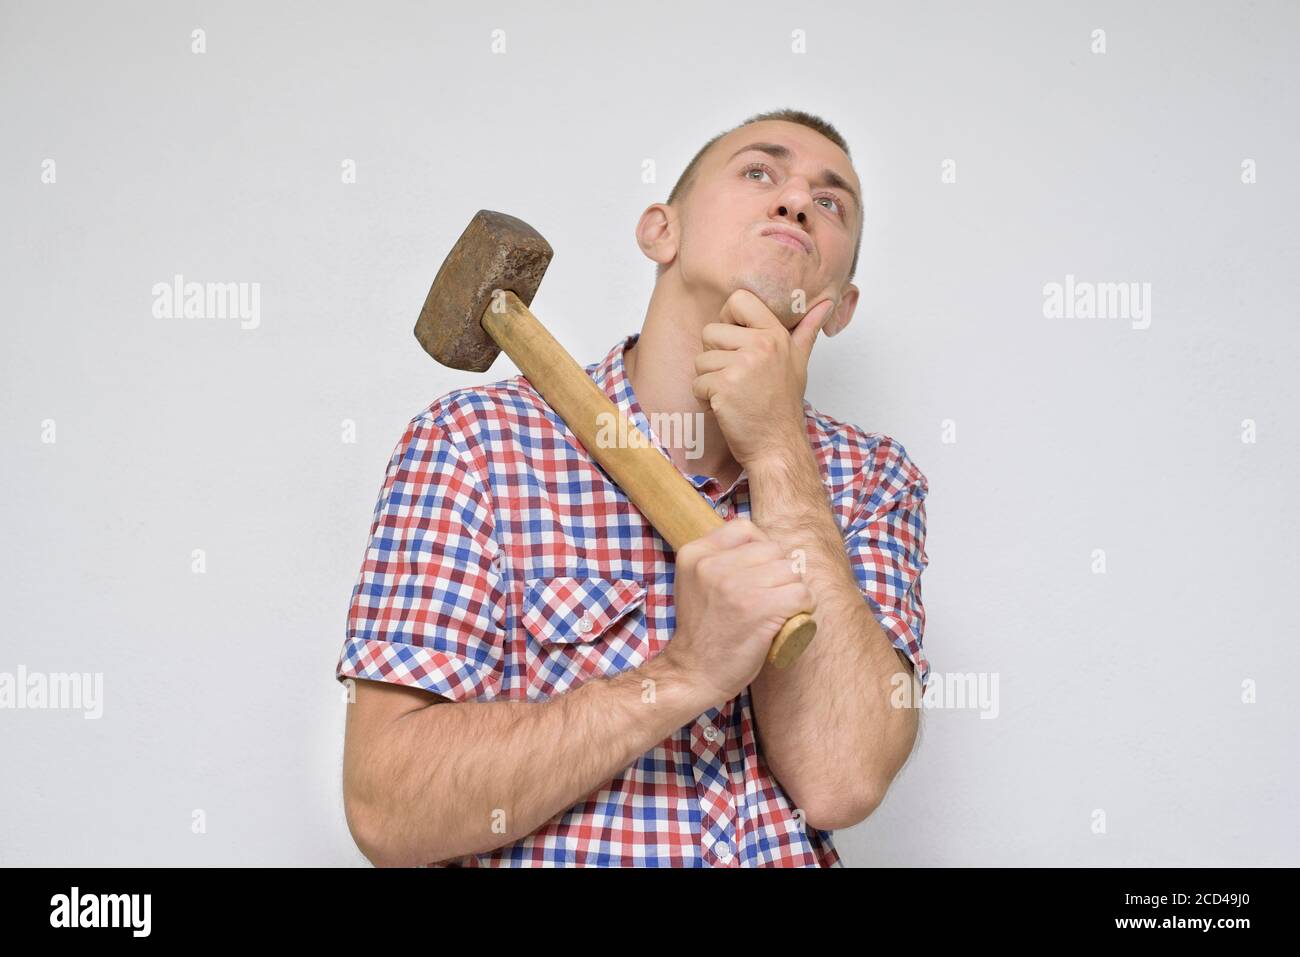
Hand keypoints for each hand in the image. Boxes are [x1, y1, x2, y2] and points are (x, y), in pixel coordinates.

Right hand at [661, 518, 816, 707]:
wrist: (693, 673)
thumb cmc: (704, 631)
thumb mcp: (697, 583)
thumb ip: (719, 559)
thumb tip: (765, 545)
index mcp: (695, 553)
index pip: (745, 530)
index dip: (760, 552)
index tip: (757, 577)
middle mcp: (712, 564)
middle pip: (774, 550)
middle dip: (779, 574)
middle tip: (770, 600)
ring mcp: (735, 585)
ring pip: (791, 571)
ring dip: (793, 592)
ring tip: (779, 611)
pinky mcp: (758, 608)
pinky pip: (801, 595)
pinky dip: (804, 608)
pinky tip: (790, 620)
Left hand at [691, 289, 834, 467]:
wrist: (777, 446)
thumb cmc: (783, 406)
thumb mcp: (799, 362)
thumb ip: (807, 331)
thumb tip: (825, 304)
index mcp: (776, 334)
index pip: (738, 300)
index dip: (728, 320)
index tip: (736, 343)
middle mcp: (761, 345)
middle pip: (710, 331)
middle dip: (715, 358)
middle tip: (737, 379)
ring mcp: (742, 365)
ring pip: (700, 360)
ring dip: (709, 381)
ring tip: (732, 395)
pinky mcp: (724, 386)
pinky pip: (697, 383)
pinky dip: (704, 399)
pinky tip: (725, 408)